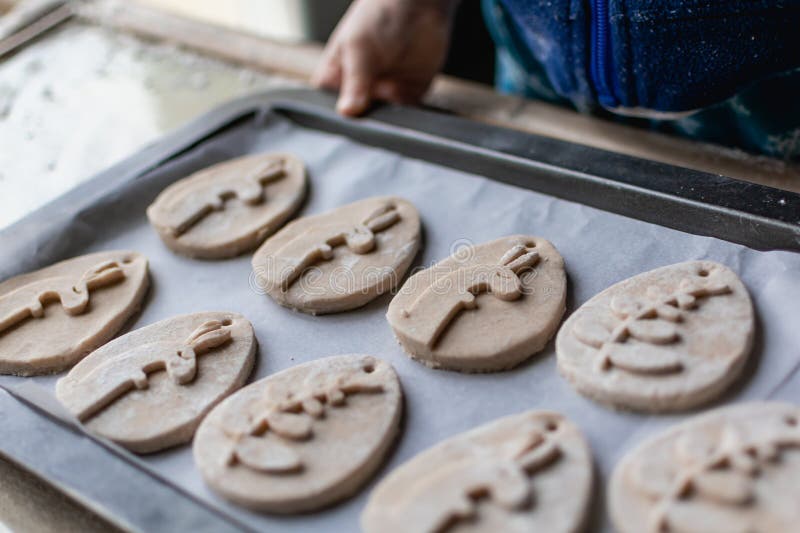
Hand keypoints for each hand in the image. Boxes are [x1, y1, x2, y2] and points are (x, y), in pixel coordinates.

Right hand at [313, 0, 457, 115]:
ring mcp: (382, 98)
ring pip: (381, 124)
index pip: (328, 111)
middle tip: (370, 123)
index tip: (345, 125)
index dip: (336, 122)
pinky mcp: (407, 100)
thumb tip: (347, 112)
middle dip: (363, 126)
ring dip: (386, 125)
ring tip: (389, 118)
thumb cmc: (378, 16)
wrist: (418, 5)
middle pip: (356, 123)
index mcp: (334, 80)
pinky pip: (406, 119)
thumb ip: (354, 81)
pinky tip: (407, 119)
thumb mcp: (358, 46)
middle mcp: (357, 93)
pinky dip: (408, 122)